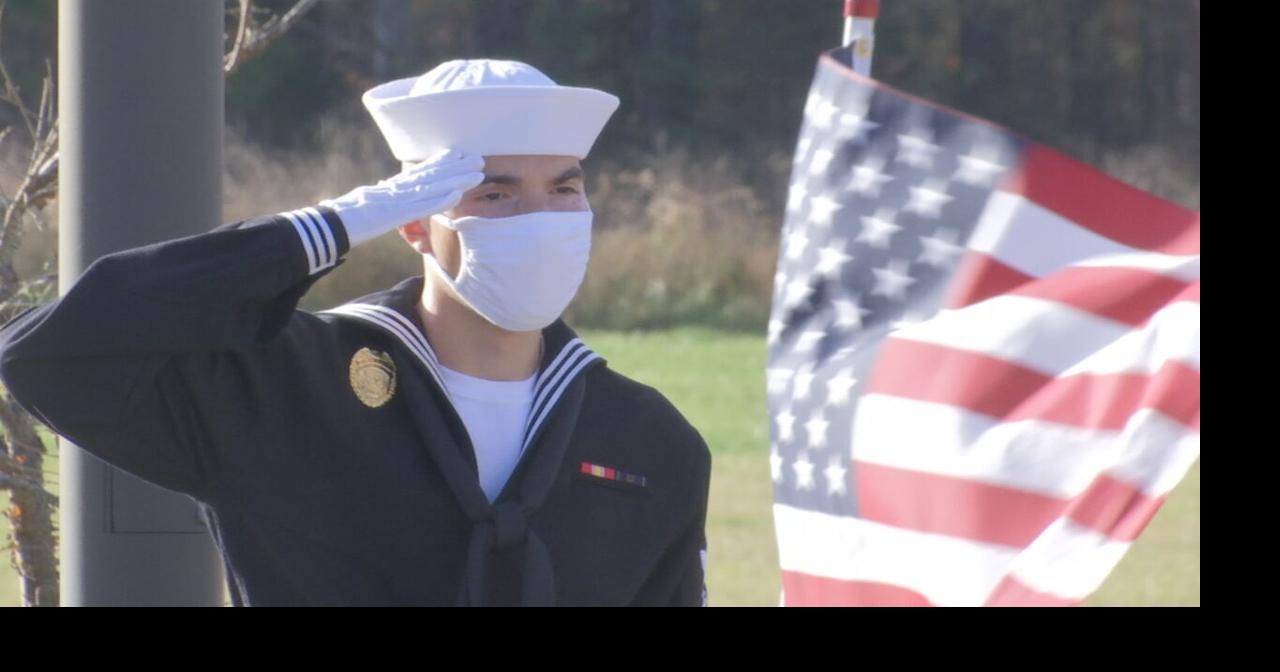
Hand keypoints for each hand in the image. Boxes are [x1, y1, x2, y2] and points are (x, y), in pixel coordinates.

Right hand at [320, 148, 484, 247]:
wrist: (329, 224)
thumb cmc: (346, 218)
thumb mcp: (368, 205)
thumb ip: (381, 197)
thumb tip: (382, 188)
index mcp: (392, 187)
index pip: (421, 171)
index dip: (441, 161)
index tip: (457, 152)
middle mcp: (398, 189)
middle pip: (432, 174)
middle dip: (456, 166)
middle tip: (478, 157)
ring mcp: (398, 200)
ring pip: (434, 186)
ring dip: (457, 179)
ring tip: (478, 173)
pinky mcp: (396, 213)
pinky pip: (423, 206)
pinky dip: (441, 200)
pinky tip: (458, 195)